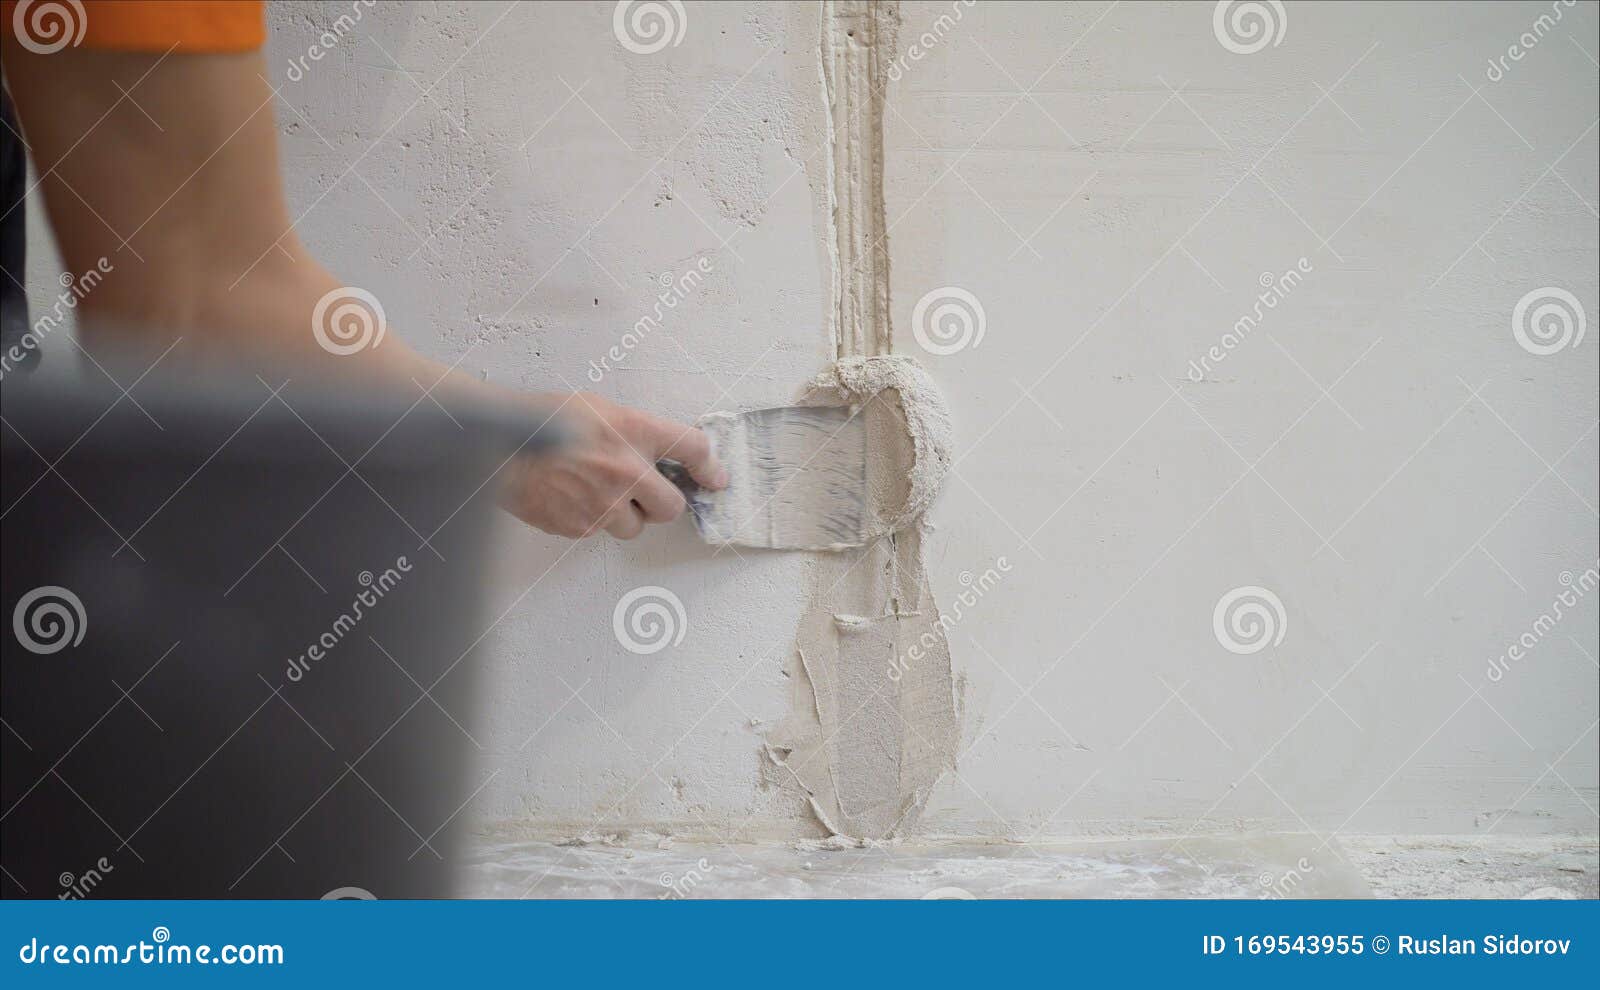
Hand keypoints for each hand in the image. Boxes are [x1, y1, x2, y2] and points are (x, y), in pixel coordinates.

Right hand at [500, 393, 726, 539]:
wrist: (496, 446)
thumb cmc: (542, 421)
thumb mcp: (598, 408)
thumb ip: (633, 430)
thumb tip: (656, 451)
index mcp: (634, 430)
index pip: (693, 448)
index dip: (710, 466)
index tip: (715, 477)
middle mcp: (627, 470)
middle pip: (672, 506)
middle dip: (660, 502)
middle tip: (642, 492)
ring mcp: (605, 504)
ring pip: (634, 526)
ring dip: (623, 515)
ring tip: (594, 491)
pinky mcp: (581, 527)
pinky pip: (599, 532)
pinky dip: (591, 520)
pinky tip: (571, 497)